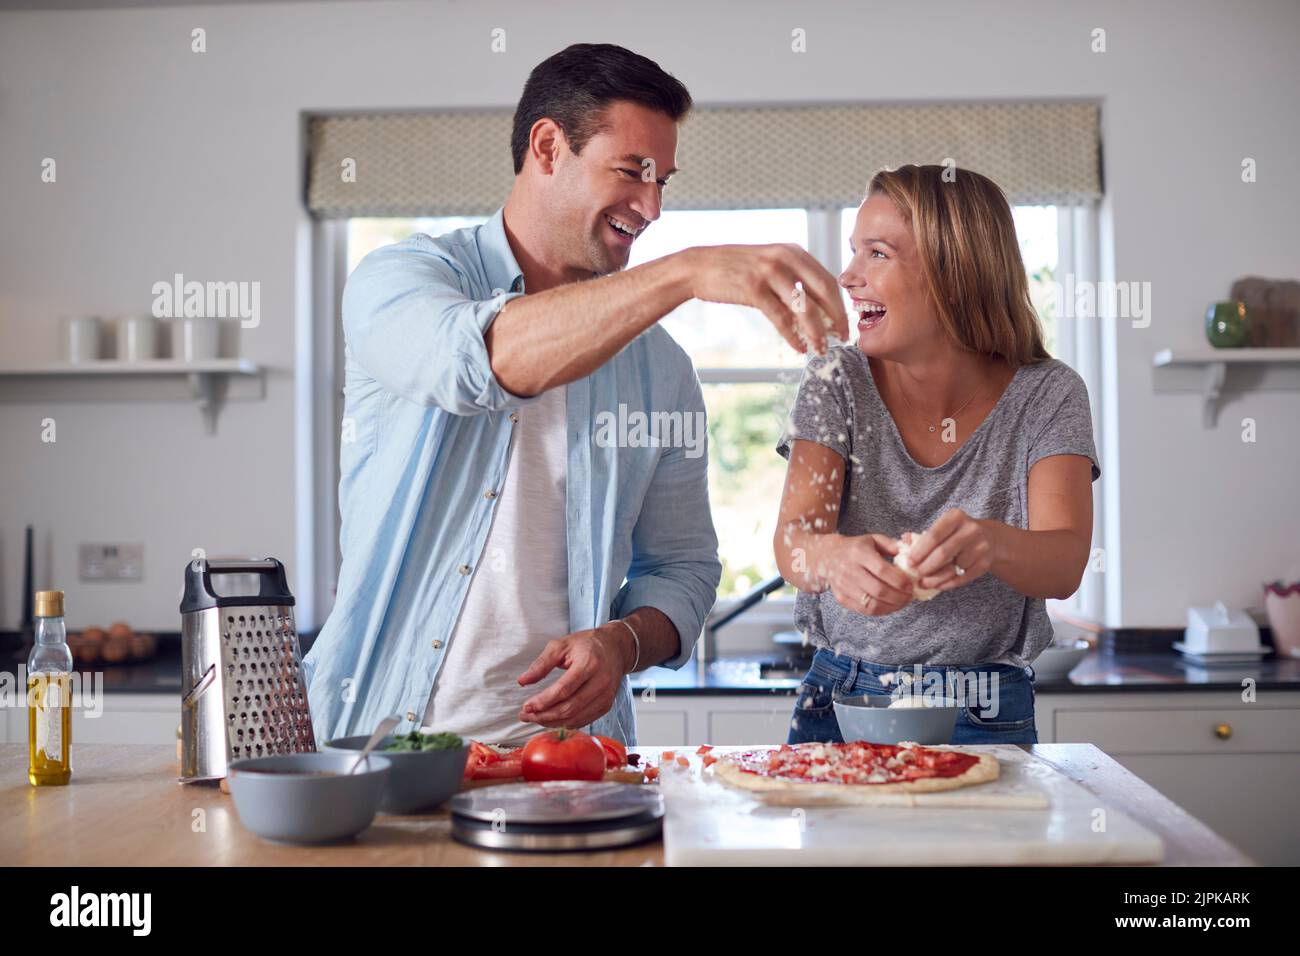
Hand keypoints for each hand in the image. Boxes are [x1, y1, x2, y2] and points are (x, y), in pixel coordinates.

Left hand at [516, 624, 632, 728]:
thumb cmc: (586, 644)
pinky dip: (564, 723)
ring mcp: (606, 696)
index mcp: (589, 664)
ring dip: (552, 722)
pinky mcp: (606, 705)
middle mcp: (601, 682)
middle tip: (525, 715)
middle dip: (544, 715)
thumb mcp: (561, 645)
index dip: (543, 701)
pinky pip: (583, 720)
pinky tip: (550, 719)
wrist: (615, 649)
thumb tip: (522, 681)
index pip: (563, 689)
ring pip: (575, 718)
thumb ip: (541, 663)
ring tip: (534, 718)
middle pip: (569, 707)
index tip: (526, 706)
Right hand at [681, 244, 849, 353]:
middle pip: (823, 292)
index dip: (840, 304)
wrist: (700, 266)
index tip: (844, 324)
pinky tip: (799, 347)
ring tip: (820, 349)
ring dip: (816, 332)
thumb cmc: (736, 268)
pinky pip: (781, 317)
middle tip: (843, 339)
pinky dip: (793, 335)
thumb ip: (792, 275)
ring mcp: (769, 273)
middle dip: (837, 318)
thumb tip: (817, 303)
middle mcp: (785, 258)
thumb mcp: (769, 262)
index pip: (827, 279)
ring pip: (804, 307)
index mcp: (793, 251)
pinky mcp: (754, 289)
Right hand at [821, 533, 914, 615]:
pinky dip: (881, 611)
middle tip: (910, 597)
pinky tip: (890, 606)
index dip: (899, 581)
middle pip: (878, 590)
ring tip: (902, 603)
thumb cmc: (855, 548)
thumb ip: (891, 545)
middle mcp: (850, 570)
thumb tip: (906, 553)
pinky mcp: (842, 598)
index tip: (911, 585)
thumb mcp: (872, 539)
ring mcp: (844, 586)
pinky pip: (864, 610)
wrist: (827, 556)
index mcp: (859, 553)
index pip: (882, 570)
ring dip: (892, 606)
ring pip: (872, 604)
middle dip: (899, 597)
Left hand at [907, 509, 995, 592]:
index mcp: (956, 517)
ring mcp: (980, 547)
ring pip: (953, 568)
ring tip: (924, 582)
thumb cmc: (957, 533)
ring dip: (935, 578)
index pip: (933, 536)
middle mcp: (970, 530)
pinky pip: (963, 578)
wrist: (990, 538)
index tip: (909, 562)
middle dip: (925, 566)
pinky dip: (948, 584)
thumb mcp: (943, 527)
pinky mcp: (985, 563)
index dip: (919, 551)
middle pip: (943, 553)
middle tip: (915, 574)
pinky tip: (938, 585)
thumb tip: (902, 541)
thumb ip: (922, 535)